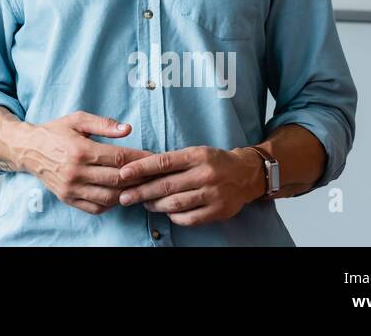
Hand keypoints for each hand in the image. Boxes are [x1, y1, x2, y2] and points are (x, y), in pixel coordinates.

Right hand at [17, 111, 152, 214]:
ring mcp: (71, 188)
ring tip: (138, 184)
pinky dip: (111, 203)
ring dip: (128, 192)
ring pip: (110, 197)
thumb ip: (103, 124)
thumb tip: (127, 129)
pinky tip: (118, 193)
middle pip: (117, 179)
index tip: (153, 157)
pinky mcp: (67, 198)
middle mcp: (75, 172)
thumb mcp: (77, 120)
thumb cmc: (55, 132)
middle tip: (151, 172)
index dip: (139, 158)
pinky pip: (96, 207)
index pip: (118, 158)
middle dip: (139, 176)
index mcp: (80, 150)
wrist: (28, 149)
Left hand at [115, 146, 262, 225]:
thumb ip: (172, 161)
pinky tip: (166, 212)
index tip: (123, 174)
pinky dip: (174, 216)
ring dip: (155, 205)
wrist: (247, 174)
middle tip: (124, 196)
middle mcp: (205, 174)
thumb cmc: (214, 161)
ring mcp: (213, 194)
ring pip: (176, 203)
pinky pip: (189, 218)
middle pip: (166, 186)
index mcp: (197, 156)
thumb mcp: (195, 153)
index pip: (163, 162)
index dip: (141, 168)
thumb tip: (141, 169)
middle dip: (141, 192)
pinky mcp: (218, 211)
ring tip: (144, 204)